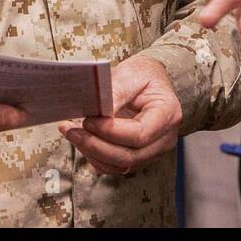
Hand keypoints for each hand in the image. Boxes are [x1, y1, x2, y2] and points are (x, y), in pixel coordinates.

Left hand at [59, 55, 181, 175]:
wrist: (151, 81)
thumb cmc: (144, 75)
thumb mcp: (131, 73)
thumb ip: (115, 92)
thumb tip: (98, 113)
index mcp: (167, 114)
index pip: (139, 134)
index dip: (110, 132)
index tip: (89, 120)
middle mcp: (164, 138)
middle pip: (129, 156)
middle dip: (96, 146)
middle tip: (73, 131)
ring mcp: (153, 150)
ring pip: (120, 165)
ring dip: (92, 153)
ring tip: (72, 134)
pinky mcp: (139, 156)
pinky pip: (115, 166)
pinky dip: (95, 156)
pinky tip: (82, 140)